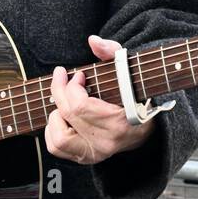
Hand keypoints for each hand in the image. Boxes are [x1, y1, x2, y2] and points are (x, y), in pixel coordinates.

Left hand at [45, 35, 156, 165]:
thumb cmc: (135, 95)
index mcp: (118, 123)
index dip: (71, 87)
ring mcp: (94, 153)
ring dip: (55, 115)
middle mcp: (105, 142)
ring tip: (65, 102)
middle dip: (60, 92)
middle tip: (64, 79)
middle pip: (67, 116)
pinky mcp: (86, 157)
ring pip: (58, 138)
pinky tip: (62, 116)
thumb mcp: (128, 70)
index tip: (77, 75)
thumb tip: (93, 41)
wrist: (145, 128)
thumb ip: (113, 52)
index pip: (80, 106)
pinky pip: (57, 147)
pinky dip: (52, 130)